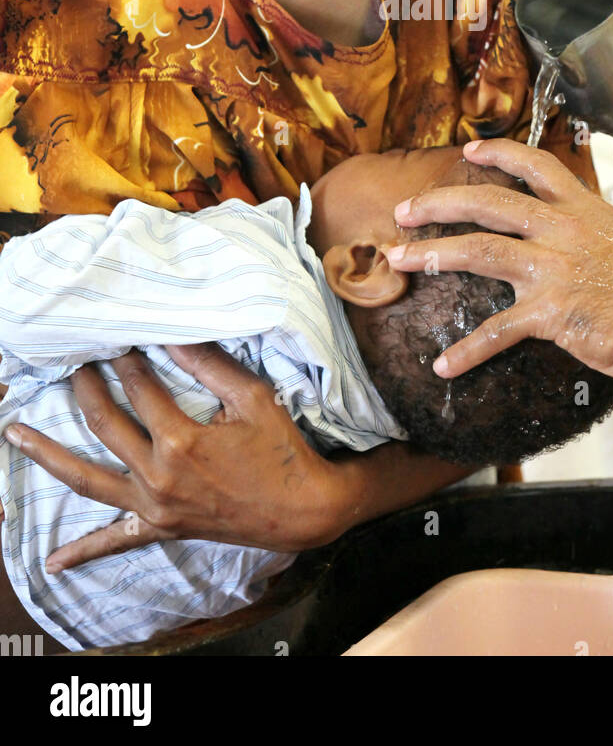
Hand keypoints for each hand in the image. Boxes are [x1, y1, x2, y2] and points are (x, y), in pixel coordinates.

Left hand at [5, 344, 356, 571]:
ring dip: (49, 455)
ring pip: (88, 480)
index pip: (140, 388)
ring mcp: (155, 506)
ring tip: (15, 433)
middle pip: (105, 423)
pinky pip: (115, 542)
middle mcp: (159, 475)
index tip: (117, 336)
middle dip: (86, 387)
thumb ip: (209, 364)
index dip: (127, 359)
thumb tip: (171, 332)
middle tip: (74, 361)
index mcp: (181, 440)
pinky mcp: (161, 528)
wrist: (302, 509)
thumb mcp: (253, 397)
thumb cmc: (282, 449)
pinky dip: (83, 552)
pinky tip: (52, 562)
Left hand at [384, 138, 612, 382]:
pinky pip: (497, 330)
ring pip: (478, 250)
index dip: (499, 154)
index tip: (471, 151)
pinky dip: (468, 349)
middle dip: (439, 204)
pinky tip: (445, 363)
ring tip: (397, 260)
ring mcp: (551, 270)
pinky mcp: (550, 313)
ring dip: (432, 254)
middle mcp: (560, 231)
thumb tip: (574, 241)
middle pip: (487, 203)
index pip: (535, 165)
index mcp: (581, 210)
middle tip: (405, 211)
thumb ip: (589, 235)